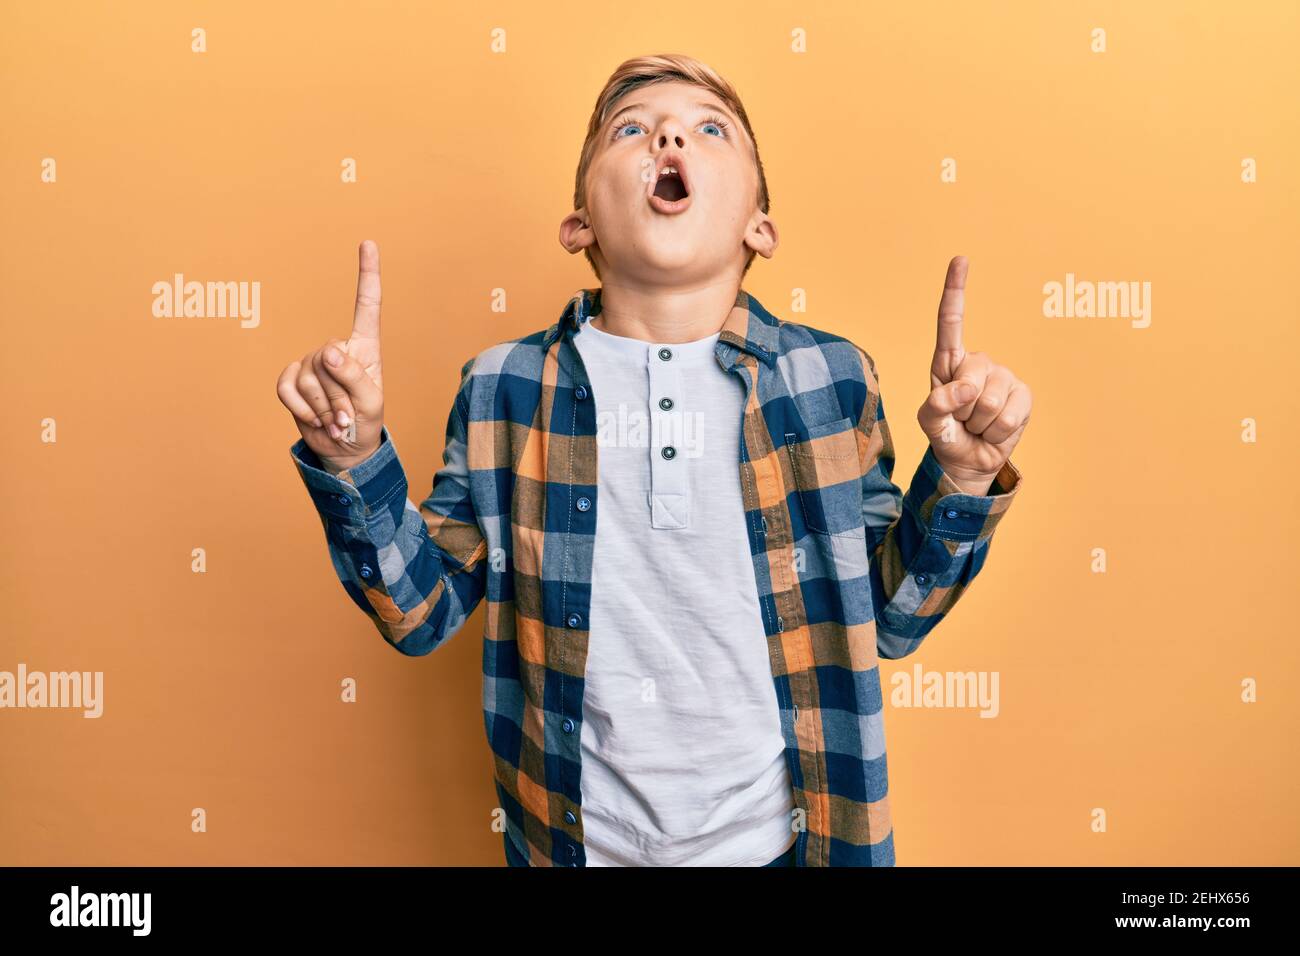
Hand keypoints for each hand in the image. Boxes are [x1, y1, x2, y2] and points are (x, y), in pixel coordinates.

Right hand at [276, 240, 385, 468]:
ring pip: (307, 377)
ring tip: (336, 420)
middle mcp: (337, 349)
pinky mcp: (290, 378)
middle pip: (326, 359)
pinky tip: (316, 420)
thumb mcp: (370, 402)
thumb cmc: (366, 421)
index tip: (368, 243)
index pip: (367, 306)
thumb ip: (354, 376)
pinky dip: (301, 409)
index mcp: (365, 348)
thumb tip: (328, 350)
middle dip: (336, 395)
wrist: (344, 449)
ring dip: (323, 407)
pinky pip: (286, 388)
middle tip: (347, 416)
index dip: (367, 274)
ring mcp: (311, 363)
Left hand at [916, 256, 1031, 490]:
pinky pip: (1009, 414)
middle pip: (971, 378)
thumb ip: (936, 406)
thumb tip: (966, 389)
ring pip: (990, 401)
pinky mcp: (1023, 394)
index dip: (956, 290)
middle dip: (962, 408)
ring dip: (979, 422)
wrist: (969, 460)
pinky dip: (998, 430)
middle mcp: (978, 363)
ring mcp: (1003, 377)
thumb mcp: (930, 423)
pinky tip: (994, 429)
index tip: (960, 260)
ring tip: (976, 425)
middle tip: (961, 418)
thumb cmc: (946, 434)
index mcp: (948, 362)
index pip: (951, 323)